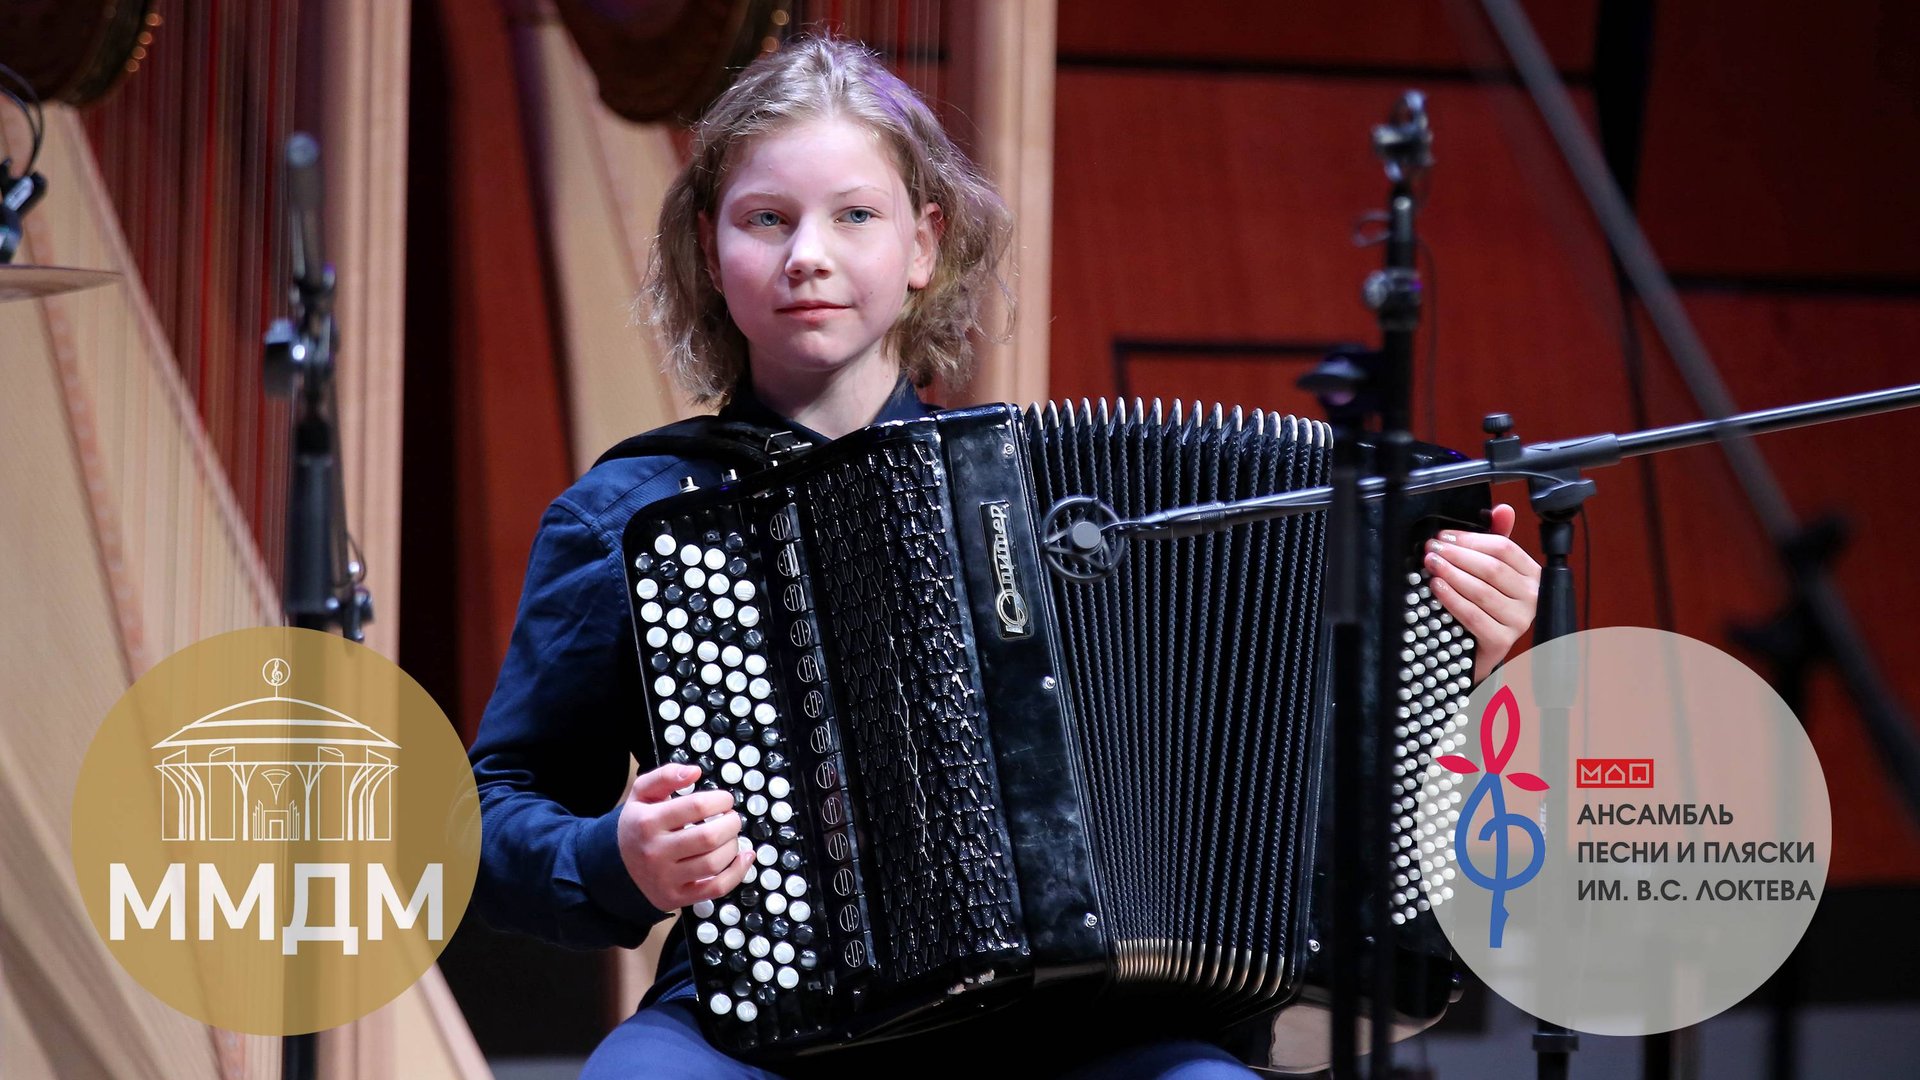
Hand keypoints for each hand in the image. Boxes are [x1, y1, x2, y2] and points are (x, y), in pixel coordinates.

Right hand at [617, 763, 753, 910]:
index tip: (725, 800)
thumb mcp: (642, 793)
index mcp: (647, 822)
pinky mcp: (676, 897)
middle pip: (709, 837)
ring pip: (714, 863)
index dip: (720, 800)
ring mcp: (665, 878)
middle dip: (731, 823)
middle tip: (731, 818)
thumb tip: (695, 771)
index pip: (696, 806)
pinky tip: (743, 858)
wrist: (616, 865)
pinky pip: (715, 888)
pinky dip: (737, 873)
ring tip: (730, 836)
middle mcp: (655, 852)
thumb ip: (666, 775)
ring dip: (733, 846)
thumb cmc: (638, 825)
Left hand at [1424, 503, 1541, 683]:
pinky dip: (1453, 600)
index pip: (1504, 548)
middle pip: (1492, 568)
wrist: (1477, 649)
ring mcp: (1519, 621)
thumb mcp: (1491, 572)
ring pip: (1481, 590)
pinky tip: (1437, 588)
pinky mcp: (1502, 641)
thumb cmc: (1484, 606)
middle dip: (1457, 555)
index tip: (1444, 536)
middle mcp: (1531, 597)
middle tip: (1432, 549)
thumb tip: (1503, 509)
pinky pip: (1474, 615)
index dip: (1471, 539)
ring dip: (1452, 574)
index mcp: (1531, 575)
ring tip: (1431, 564)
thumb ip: (1496, 539)